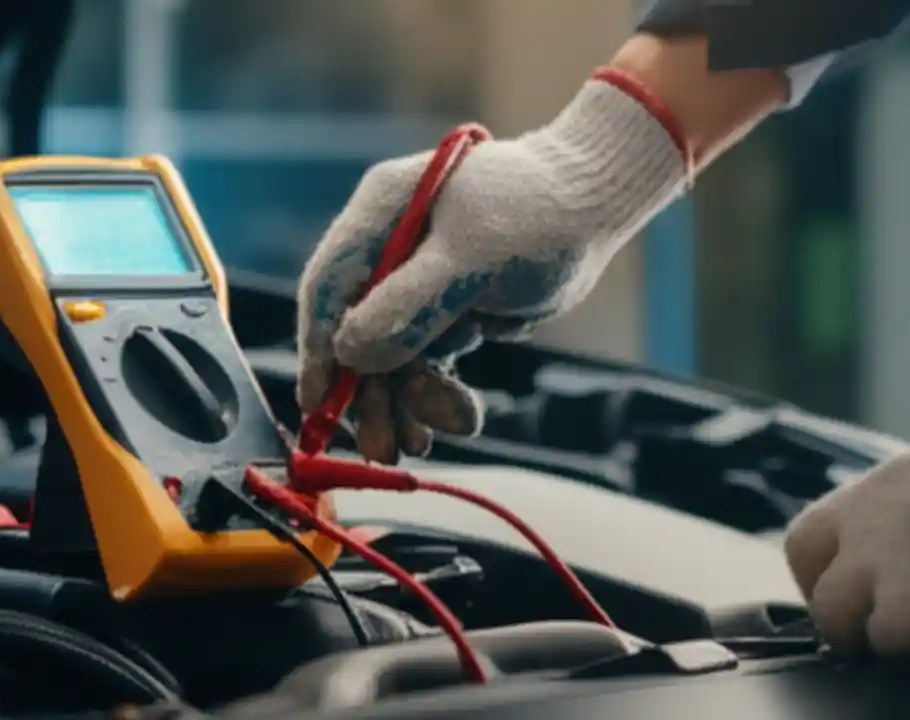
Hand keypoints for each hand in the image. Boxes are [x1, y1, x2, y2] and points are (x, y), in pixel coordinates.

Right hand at [296, 73, 686, 462]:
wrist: (591, 210)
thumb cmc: (538, 216)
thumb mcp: (474, 259)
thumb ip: (410, 304)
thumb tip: (349, 355)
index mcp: (383, 212)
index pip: (330, 284)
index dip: (319, 345)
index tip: (318, 402)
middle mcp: (388, 245)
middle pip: (356, 329)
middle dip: (370, 392)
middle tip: (383, 448)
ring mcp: (413, 279)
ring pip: (390, 354)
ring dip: (405, 401)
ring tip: (423, 443)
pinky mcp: (441, 307)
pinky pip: (424, 360)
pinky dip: (435, 392)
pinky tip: (459, 418)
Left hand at [784, 405, 909, 684]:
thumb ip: (904, 511)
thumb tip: (881, 549)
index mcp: (879, 491)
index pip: (804, 546)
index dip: (819, 580)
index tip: (843, 598)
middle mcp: (884, 536)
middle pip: (831, 610)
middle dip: (859, 631)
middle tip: (904, 634)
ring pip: (890, 644)